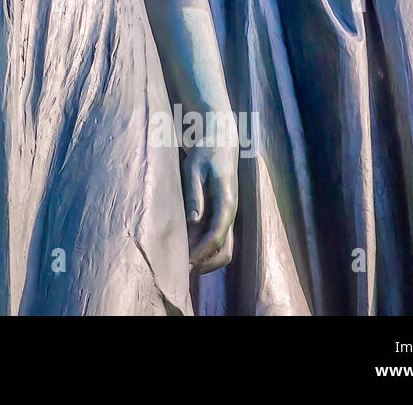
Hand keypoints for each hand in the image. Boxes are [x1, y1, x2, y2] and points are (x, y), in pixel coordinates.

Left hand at [181, 143, 237, 273]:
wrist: (221, 143)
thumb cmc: (205, 154)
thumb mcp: (194, 169)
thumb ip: (194, 194)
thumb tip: (192, 221)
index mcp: (226, 203)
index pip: (216, 236)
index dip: (201, 252)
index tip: (185, 262)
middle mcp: (230, 214)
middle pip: (225, 251)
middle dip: (206, 263)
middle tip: (182, 268)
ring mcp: (228, 216)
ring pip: (224, 249)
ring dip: (206, 260)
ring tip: (183, 262)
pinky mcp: (222, 216)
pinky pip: (218, 241)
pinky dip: (206, 250)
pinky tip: (187, 249)